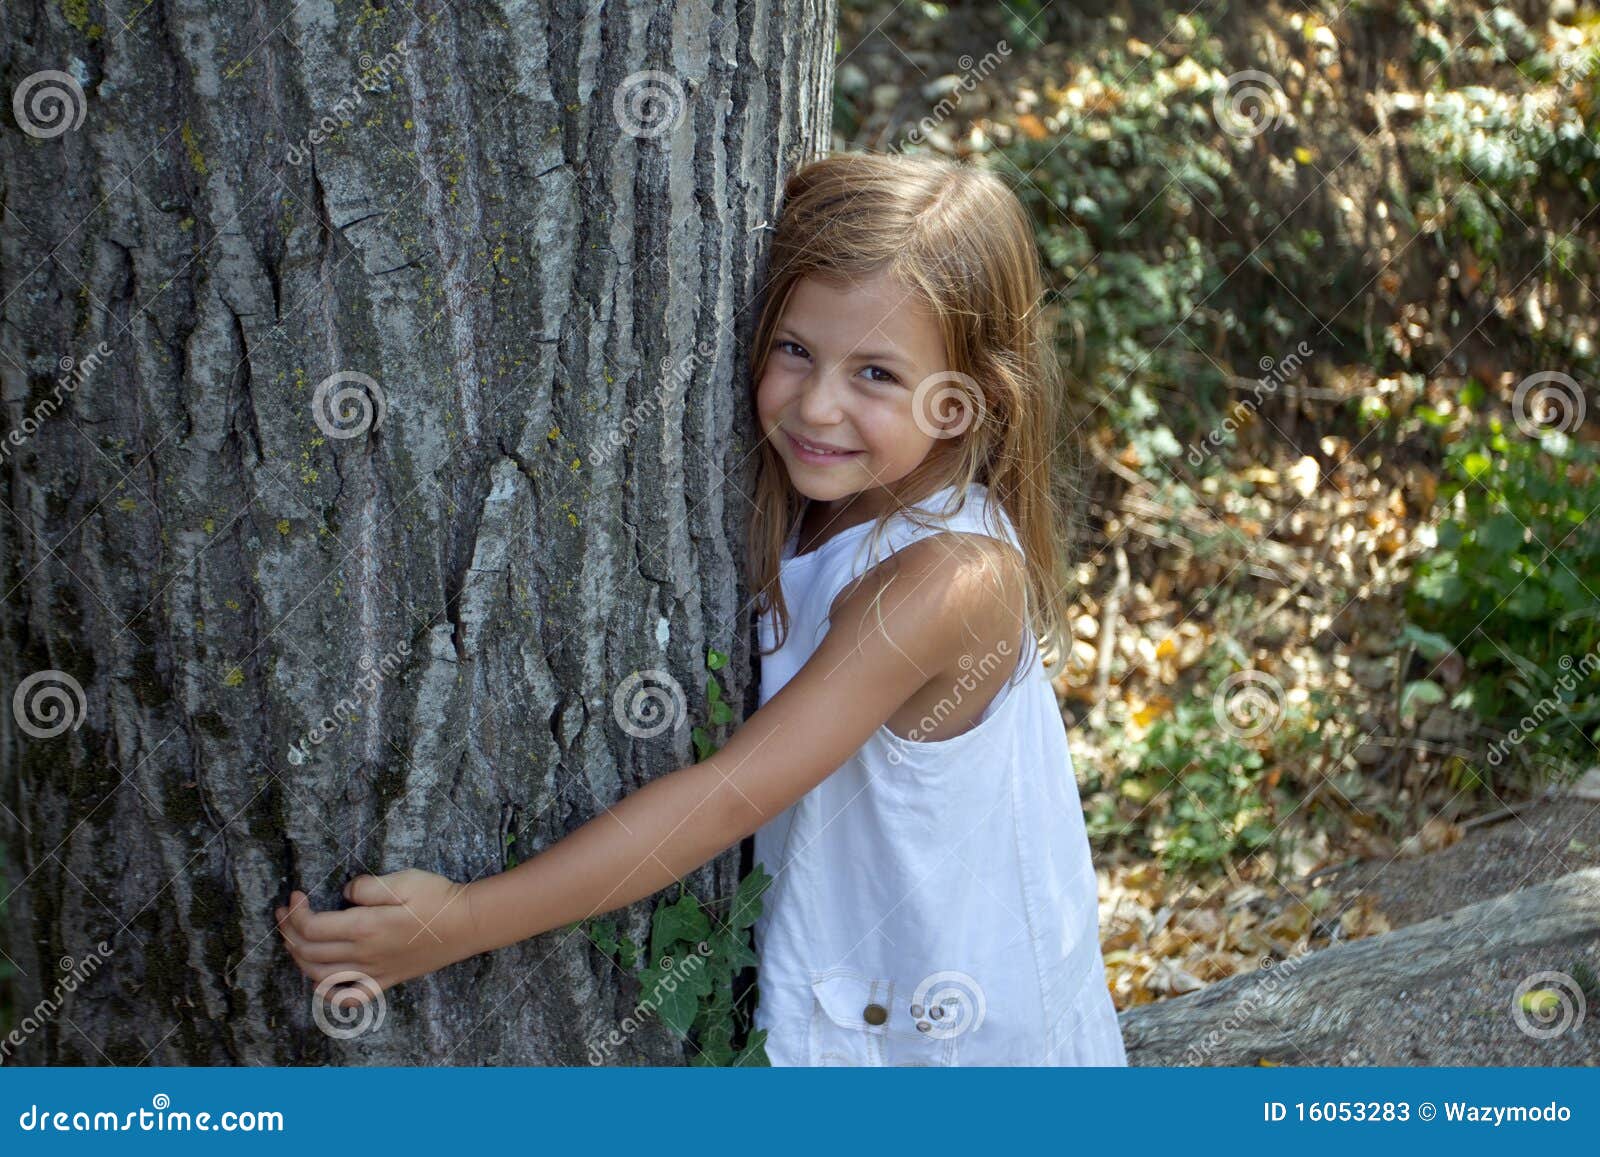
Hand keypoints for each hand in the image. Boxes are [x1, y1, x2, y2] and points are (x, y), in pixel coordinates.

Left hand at [274, 868, 482, 1006]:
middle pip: (309, 952)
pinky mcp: (386, 980)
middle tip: (286, 912)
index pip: (312, 927)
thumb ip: (367, 885)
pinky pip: (350, 998)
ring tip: (296, 938)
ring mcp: (375, 971)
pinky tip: (320, 980)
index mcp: (366, 927)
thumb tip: (344, 892)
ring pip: (320, 976)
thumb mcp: (403, 879)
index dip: (295, 912)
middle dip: (289, 932)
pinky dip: (327, 994)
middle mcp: (365, 954)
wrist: (467, 924)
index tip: (295, 895)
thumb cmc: (438, 898)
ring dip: (299, 958)